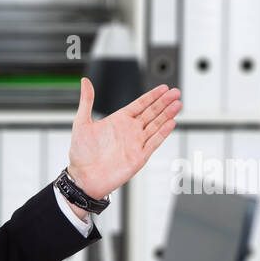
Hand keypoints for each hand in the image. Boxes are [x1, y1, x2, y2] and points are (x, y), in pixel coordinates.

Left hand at [67, 78, 181, 199]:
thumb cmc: (81, 154)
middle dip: (164, 102)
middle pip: (152, 112)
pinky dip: (163, 133)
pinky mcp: (139, 157)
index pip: (140, 104)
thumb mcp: (82, 122)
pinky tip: (171, 123)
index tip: (163, 88)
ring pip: (156, 125)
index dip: (152, 96)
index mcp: (118, 121)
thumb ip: (87, 100)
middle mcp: (129, 131)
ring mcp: (136, 143)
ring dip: (167, 114)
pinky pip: (154, 142)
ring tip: (177, 104)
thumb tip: (85, 82)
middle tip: (176, 92)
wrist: (84, 178)